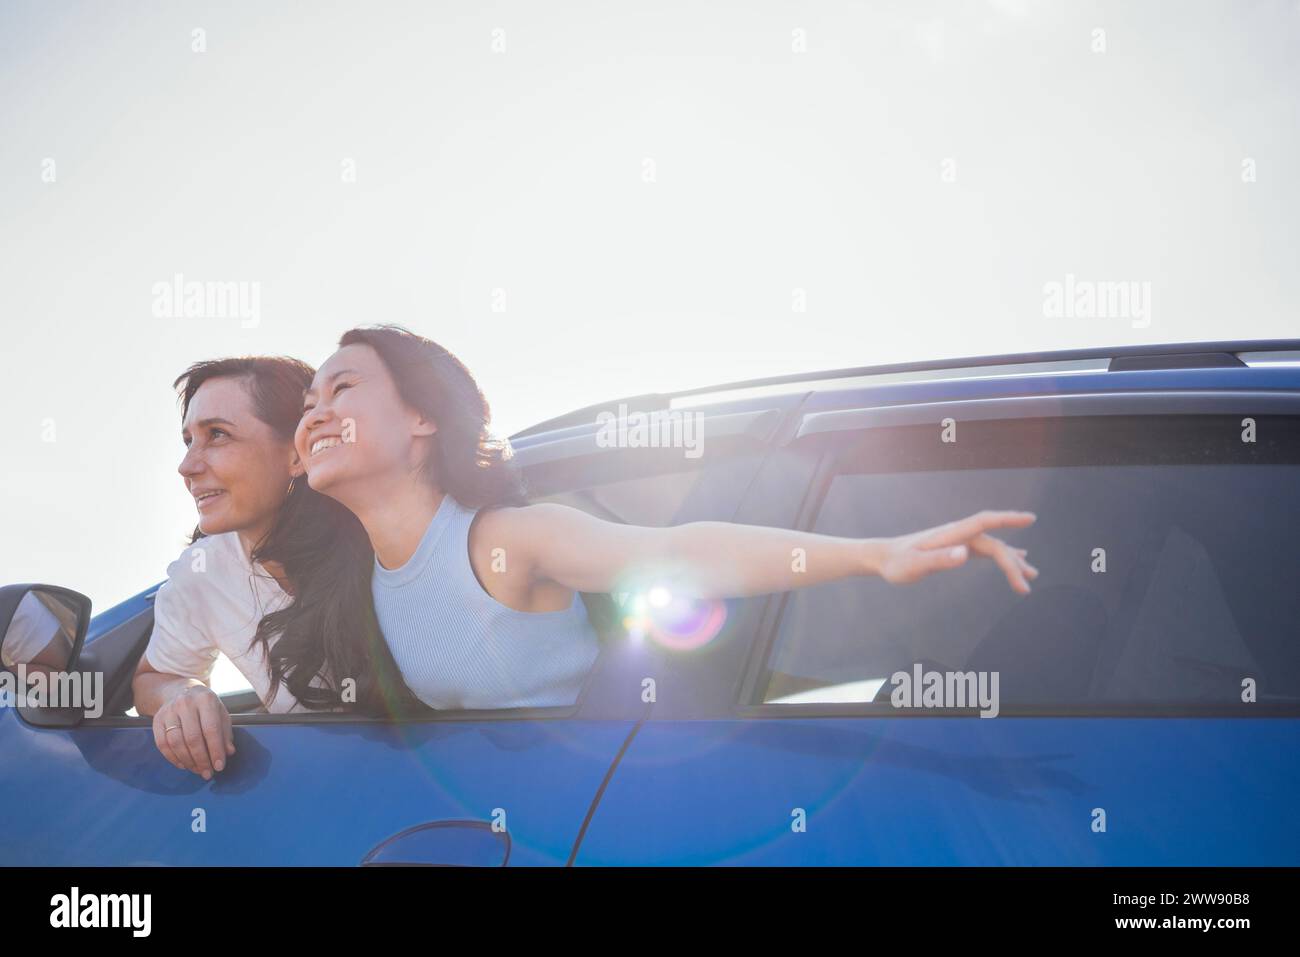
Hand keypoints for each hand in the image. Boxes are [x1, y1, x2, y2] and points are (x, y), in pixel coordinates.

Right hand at [152, 685, 234, 779]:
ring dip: (188, 761)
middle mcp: (185, 703)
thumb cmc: (204, 705)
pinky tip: (183, 764)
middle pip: (192, 738)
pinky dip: (173, 758)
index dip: (215, 750)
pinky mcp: (156, 720)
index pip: (211, 729)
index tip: (219, 766)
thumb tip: (228, 752)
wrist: (180, 690)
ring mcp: (169, 711)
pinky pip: (162, 744)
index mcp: (205, 699)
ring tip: (197, 770)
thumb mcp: (220, 713)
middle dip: (201, 759)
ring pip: (176, 743)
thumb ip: (225, 733)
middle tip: (207, 772)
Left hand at [871, 510, 1038, 593]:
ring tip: (1032, 575)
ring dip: (1013, 560)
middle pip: (994, 544)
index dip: (1009, 518)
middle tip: (1026, 587)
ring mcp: (959, 541)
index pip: (985, 521)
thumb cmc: (896, 563)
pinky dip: (1004, 554)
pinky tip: (1018, 557)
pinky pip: (986, 550)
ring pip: (993, 547)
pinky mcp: (956, 549)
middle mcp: (958, 534)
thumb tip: (965, 554)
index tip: (1031, 518)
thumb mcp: (914, 565)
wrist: (883, 558)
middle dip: (1013, 563)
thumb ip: (938, 559)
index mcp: (951, 534)